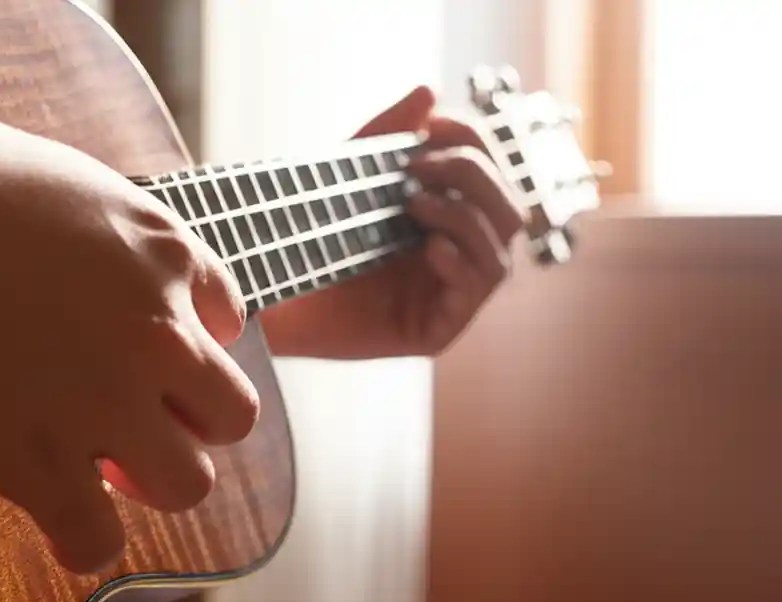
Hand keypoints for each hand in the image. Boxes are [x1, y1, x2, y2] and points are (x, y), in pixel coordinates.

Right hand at [0, 98, 258, 573]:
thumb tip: (90, 254)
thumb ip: (99, 227)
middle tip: (126, 415)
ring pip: (187, 484)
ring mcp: (104, 405)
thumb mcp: (48, 174)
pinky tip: (51, 516)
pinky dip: (79, 540)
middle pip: (229, 415)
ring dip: (147, 481)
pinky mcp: (39, 466)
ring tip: (95, 469)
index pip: (227, 318)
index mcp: (159, 250)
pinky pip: (97, 541)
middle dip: (184, 420)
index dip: (184, 340)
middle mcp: (154, 333)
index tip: (136, 349)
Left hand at [258, 86, 525, 357]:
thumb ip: (387, 132)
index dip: (473, 143)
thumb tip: (430, 90)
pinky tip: (428, 247)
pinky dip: (460, 261)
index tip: (432, 123)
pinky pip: (476, 290)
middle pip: (508, 209)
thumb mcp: (350, 176)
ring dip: (465, 216)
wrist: (272, 298)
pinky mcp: (436, 332)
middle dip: (473, 176)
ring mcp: (450, 297)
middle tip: (419, 164)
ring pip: (500, 248)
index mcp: (449, 219)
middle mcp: (459, 258)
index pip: (491, 176)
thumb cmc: (309, 241)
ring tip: (414, 202)